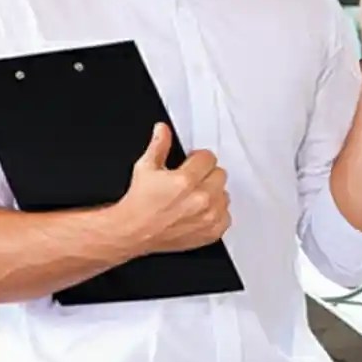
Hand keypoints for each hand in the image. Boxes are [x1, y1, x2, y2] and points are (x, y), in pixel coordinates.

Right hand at [113, 123, 230, 254]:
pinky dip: (216, 213)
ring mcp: (208, 217)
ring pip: (224, 194)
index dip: (197, 158)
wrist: (135, 231)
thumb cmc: (139, 203)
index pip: (208, 157)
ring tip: (194, 197)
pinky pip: (226, 215)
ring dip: (212, 193)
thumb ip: (158, 145)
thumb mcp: (145, 168)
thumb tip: (163, 130)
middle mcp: (200, 199)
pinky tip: (200, 211)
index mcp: (185, 180)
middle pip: (219, 174)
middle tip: (190, 181)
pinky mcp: (211, 232)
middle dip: (205, 174)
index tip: (191, 163)